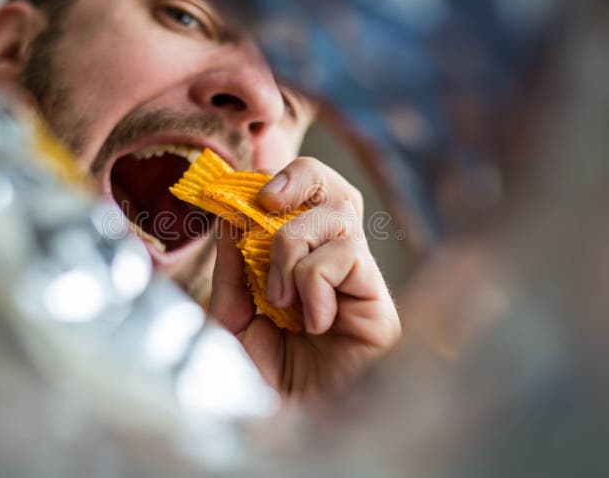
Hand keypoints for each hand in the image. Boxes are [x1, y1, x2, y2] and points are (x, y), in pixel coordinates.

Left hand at [209, 157, 400, 400]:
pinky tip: (312, 321)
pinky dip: (315, 278)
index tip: (236, 191)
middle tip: (267, 199)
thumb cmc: (260, 383)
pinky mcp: (378, 302)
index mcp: (298, 264)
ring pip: (339, 214)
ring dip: (293, 245)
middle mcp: (332, 266)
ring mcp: (357, 282)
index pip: (301, 199)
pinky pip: (348, 255)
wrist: (287, 432)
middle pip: (335, 189)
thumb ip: (232, 269)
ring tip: (279, 298)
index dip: (275, 182)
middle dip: (301, 177)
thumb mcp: (230, 319)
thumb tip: (232, 218)